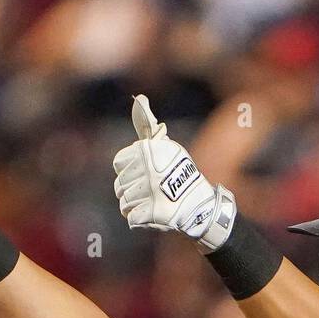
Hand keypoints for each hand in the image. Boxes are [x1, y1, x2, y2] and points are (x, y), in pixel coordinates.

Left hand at [112, 94, 235, 251]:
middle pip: (119, 185)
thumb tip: (139, 98)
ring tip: (150, 204)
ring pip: (124, 203)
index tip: (142, 176)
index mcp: (145, 151)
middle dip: (131, 191)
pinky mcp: (149, 213)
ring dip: (135, 206)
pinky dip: (140, 219)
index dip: (128, 172)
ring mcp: (147, 193)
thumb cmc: (179, 173)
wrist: (199, 204)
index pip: (119, 164)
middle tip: (149, 193)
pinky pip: (131, 218)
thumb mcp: (165, 145)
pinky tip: (150, 215)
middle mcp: (145, 170)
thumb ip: (147, 126)